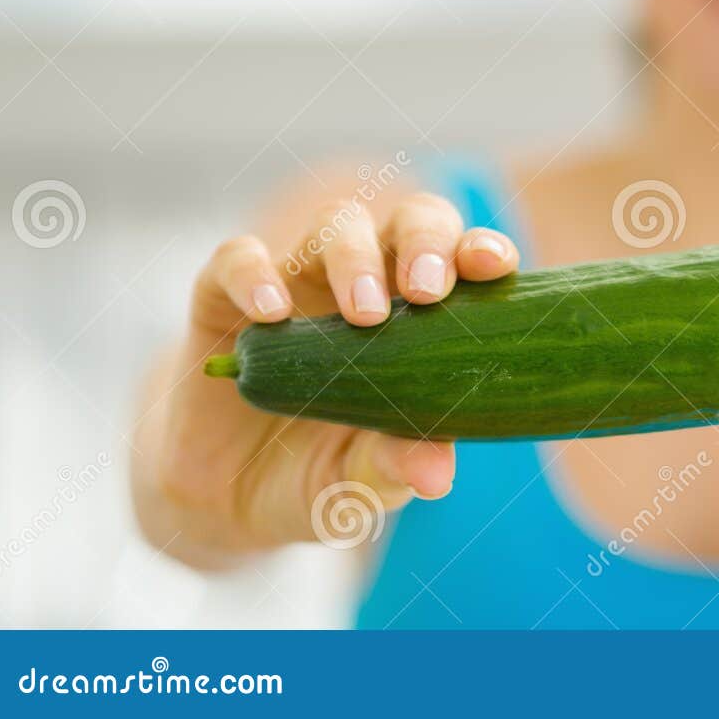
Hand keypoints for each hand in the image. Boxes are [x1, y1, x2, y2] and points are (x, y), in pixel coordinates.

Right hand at [134, 190, 519, 563]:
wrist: (228, 499)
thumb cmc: (323, 471)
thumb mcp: (361, 479)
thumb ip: (396, 467)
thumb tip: (438, 474)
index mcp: (422, 313)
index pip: (464, 256)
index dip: (482, 249)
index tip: (493, 266)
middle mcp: (369, 279)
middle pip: (410, 220)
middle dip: (424, 243)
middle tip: (427, 293)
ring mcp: (298, 279)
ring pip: (336, 224)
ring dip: (355, 258)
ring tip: (366, 315)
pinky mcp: (224, 295)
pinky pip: (237, 259)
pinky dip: (255, 274)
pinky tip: (272, 314)